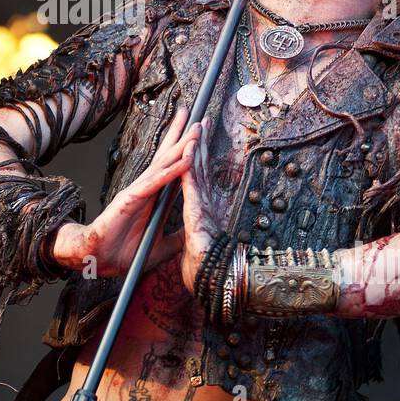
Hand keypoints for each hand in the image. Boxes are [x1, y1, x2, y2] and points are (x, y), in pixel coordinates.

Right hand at [52, 105, 199, 277]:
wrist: (97, 260)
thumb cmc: (122, 253)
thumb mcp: (160, 247)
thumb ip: (176, 239)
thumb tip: (193, 235)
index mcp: (154, 197)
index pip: (173, 168)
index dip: (186, 150)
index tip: (199, 132)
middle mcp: (147, 188)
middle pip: (168, 156)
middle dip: (182, 134)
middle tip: (196, 114)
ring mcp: (138, 191)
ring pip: (164, 163)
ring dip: (181, 145)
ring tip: (194, 126)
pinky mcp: (131, 199)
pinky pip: (155, 182)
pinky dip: (171, 171)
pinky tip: (184, 159)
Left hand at [179, 117, 222, 291]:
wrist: (210, 282)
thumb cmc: (203, 265)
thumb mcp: (196, 243)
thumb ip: (195, 230)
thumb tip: (196, 226)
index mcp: (200, 208)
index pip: (196, 175)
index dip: (197, 154)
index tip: (198, 135)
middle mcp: (204, 203)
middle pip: (199, 166)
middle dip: (200, 141)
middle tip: (201, 118)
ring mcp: (202, 206)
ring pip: (197, 170)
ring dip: (196, 146)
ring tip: (196, 124)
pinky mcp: (197, 213)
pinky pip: (191, 185)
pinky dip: (190, 166)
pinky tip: (189, 148)